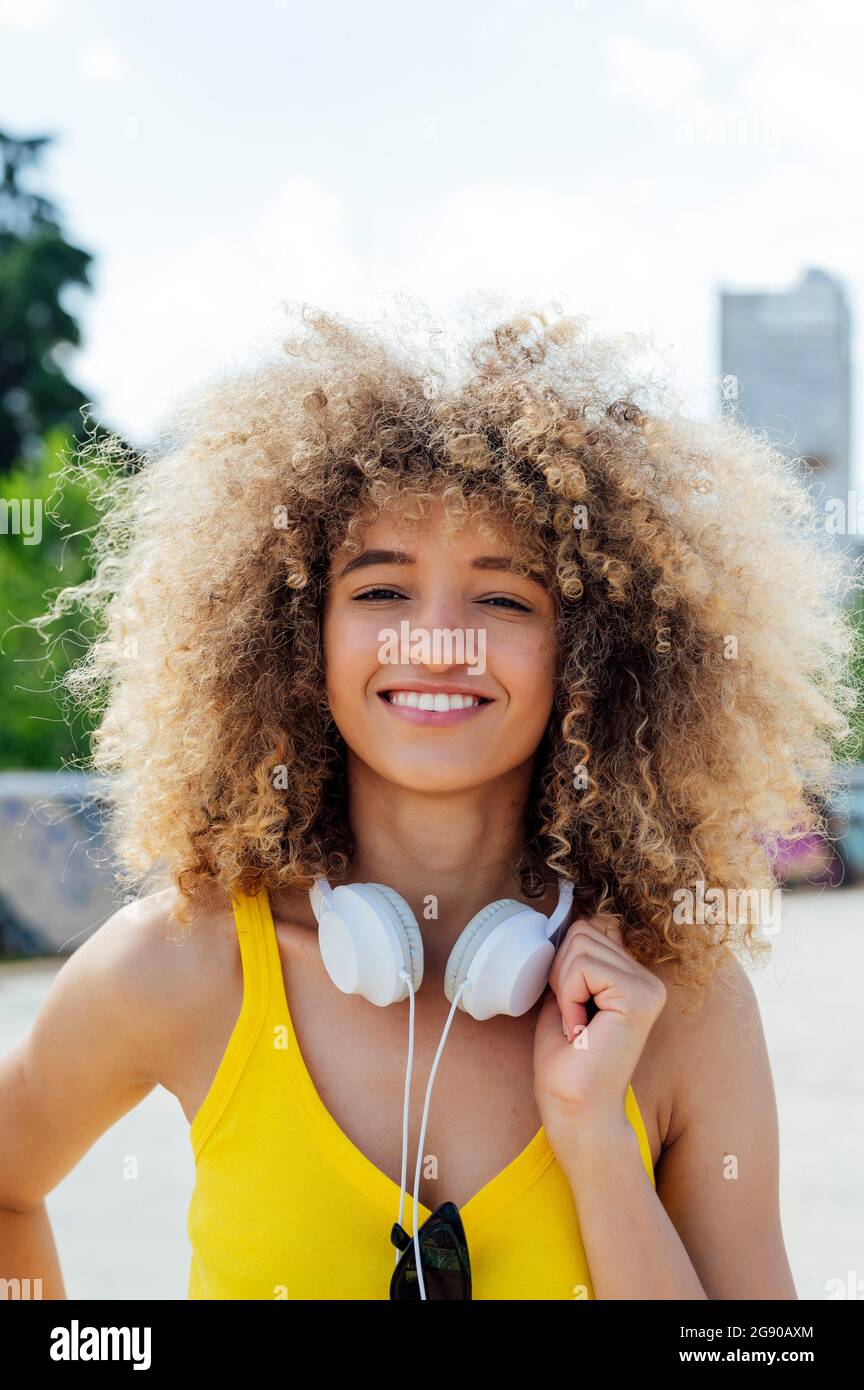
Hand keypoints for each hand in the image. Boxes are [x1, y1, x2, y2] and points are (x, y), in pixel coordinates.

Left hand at [533, 914, 665, 1154]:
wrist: (574, 1109)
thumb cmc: (566, 1060)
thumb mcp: (567, 994)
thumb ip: (577, 960)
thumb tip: (579, 918)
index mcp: (634, 976)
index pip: (590, 926)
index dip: (564, 959)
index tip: (570, 1003)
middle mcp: (648, 979)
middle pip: (583, 930)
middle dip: (561, 972)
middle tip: (573, 1017)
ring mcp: (649, 986)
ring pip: (580, 945)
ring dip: (564, 986)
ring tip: (578, 1025)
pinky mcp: (639, 997)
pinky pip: (584, 966)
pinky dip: (569, 995)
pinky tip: (581, 1028)